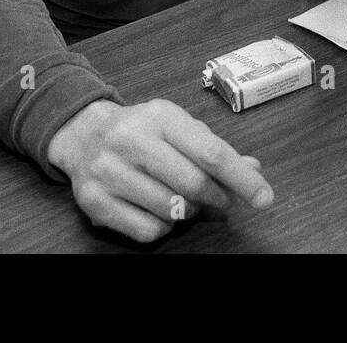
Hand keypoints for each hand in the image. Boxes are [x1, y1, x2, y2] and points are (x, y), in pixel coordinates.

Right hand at [47, 99, 272, 242]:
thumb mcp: (179, 127)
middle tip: (222, 200)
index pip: (211, 153)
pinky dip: (163, 226)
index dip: (242, 179)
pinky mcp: (94, 201)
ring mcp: (109, 172)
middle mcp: (131, 140)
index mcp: (160, 116)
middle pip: (193, 185)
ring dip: (188, 211)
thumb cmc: (142, 131)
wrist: (82, 133)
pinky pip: (148, 230)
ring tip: (181, 197)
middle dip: (217, 198)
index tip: (264, 198)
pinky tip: (156, 208)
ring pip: (172, 210)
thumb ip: (215, 149)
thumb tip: (253, 171)